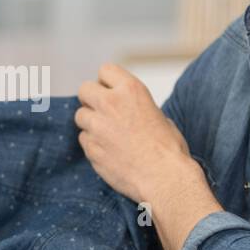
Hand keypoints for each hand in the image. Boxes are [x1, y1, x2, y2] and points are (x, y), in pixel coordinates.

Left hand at [74, 63, 193, 205]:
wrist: (165, 179)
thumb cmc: (169, 150)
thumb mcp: (158, 115)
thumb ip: (135, 107)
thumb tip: (126, 110)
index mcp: (131, 90)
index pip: (105, 70)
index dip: (107, 82)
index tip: (110, 92)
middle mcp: (110, 104)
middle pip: (84, 90)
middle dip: (91, 99)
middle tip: (102, 111)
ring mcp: (97, 127)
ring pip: (80, 116)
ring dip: (90, 123)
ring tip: (109, 135)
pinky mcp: (91, 148)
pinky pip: (84, 140)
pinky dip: (93, 144)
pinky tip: (109, 152)